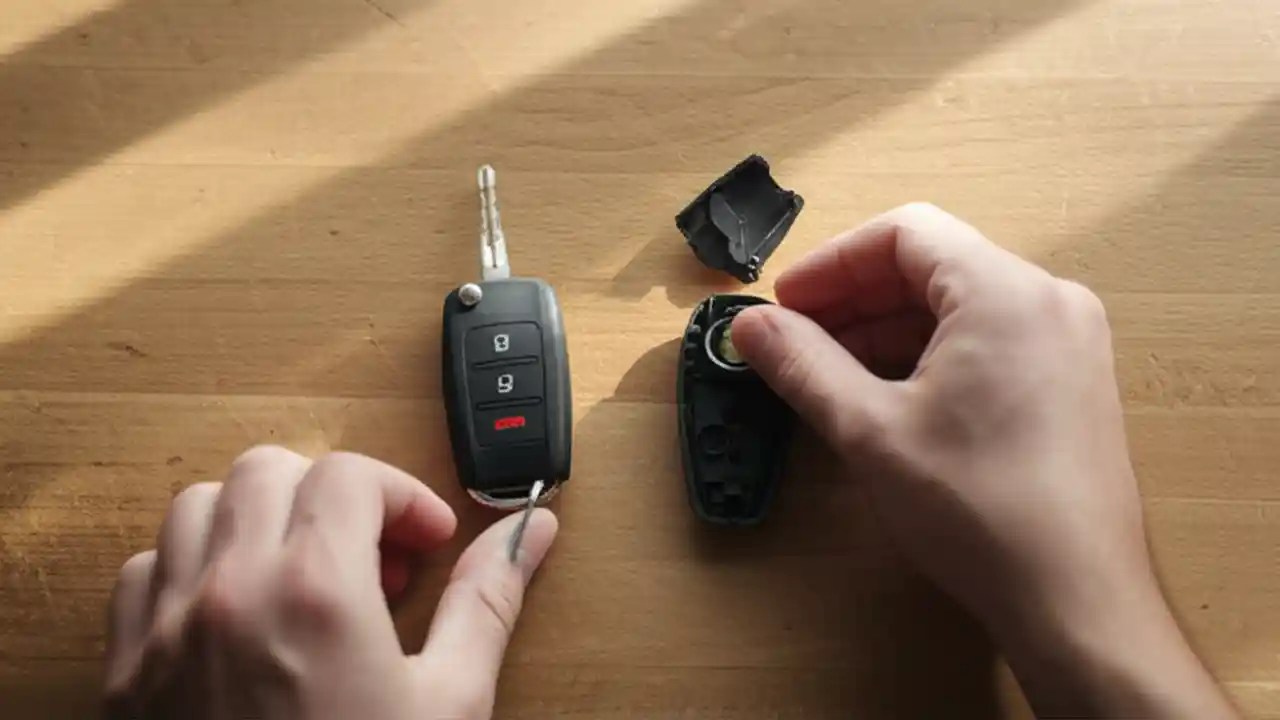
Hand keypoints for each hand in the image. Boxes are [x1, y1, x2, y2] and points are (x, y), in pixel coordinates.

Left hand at [104, 446, 556, 719]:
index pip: (351, 474)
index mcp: (315, 590)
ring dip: (260, 522)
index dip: (404, 497)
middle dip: (333, 497)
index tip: (428, 542)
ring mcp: (167, 631)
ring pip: (198, 508)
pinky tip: (240, 615)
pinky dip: (194, 569)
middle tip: (374, 559)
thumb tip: (529, 534)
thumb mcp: (448, 703)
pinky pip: (146, 573)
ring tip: (308, 578)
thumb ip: (487, 600)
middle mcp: (229, 593)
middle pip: (270, 470)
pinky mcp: (126, 674)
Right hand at [732, 204, 1234, 717]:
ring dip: (888, 330)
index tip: (783, 305)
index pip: (904, 233)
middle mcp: (1048, 299)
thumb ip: (802, 365)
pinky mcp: (1072, 383)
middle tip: (794, 341)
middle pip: (933, 265)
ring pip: (959, 306)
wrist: (1077, 599)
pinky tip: (887, 399)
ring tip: (830, 376)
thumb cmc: (975, 508)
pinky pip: (989, 340)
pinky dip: (930, 356)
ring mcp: (1069, 342)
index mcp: (1005, 291)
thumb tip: (747, 326)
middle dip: (855, 299)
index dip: (832, 263)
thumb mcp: (870, 430)